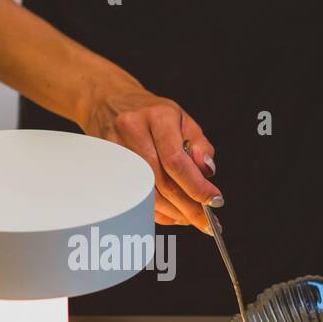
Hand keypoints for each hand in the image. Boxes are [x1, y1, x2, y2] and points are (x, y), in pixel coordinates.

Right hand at [79, 83, 220, 232]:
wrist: (109, 100)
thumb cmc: (151, 113)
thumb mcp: (183, 120)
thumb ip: (201, 146)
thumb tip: (208, 173)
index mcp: (157, 118)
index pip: (177, 161)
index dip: (197, 187)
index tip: (215, 201)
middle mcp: (132, 132)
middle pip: (162, 182)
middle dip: (189, 207)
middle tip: (206, 221)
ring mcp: (116, 149)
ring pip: (147, 195)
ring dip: (174, 213)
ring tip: (191, 218)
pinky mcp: (107, 165)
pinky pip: (135, 198)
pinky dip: (157, 212)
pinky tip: (172, 214)